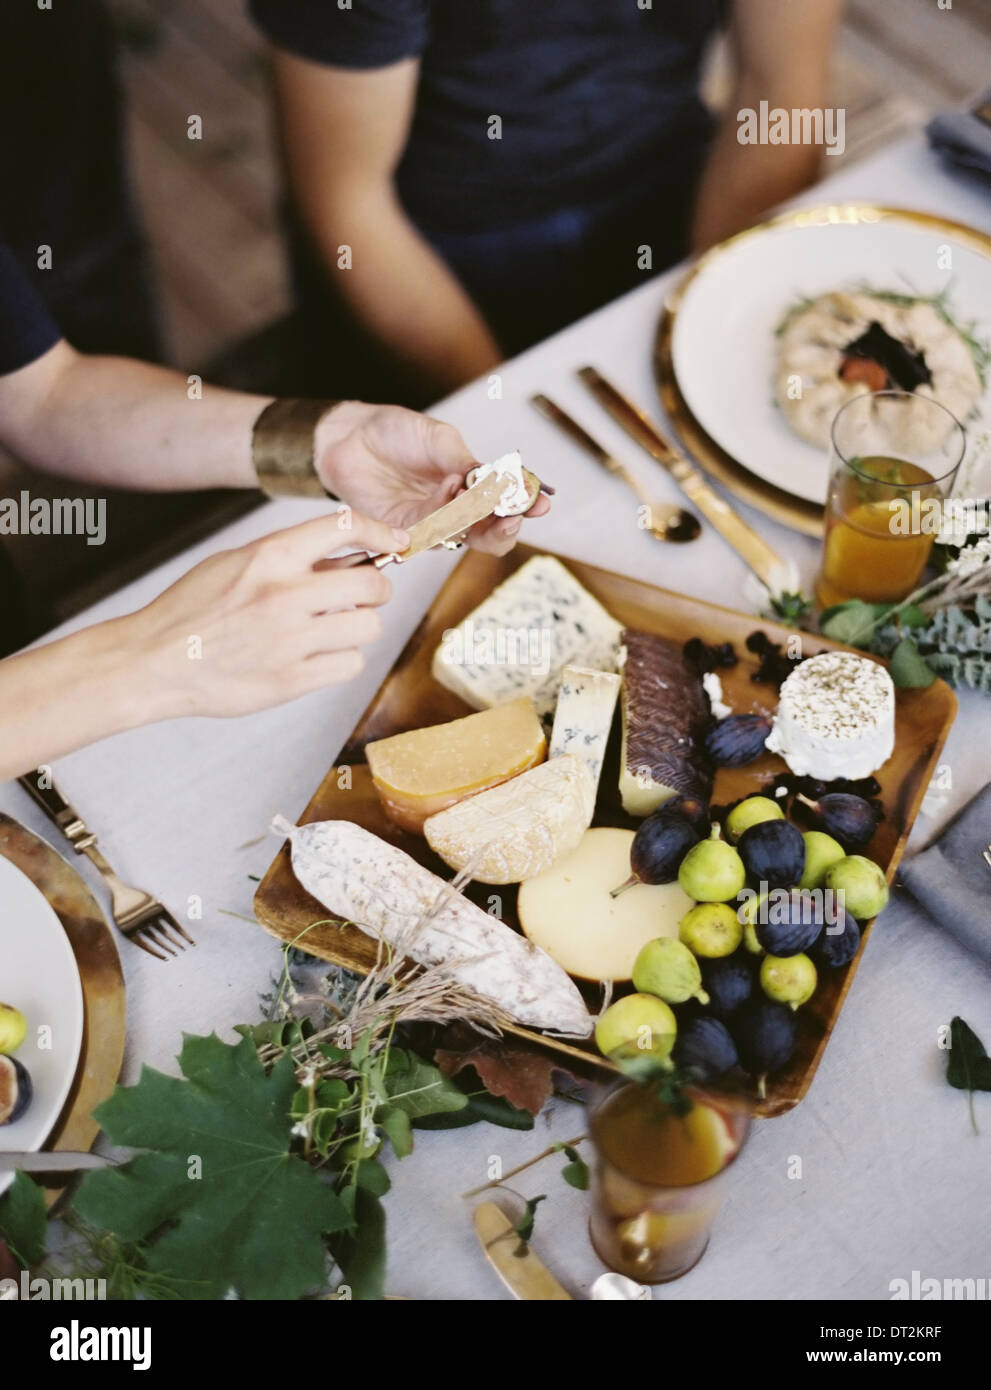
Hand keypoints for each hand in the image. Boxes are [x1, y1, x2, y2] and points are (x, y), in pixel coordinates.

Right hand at [132, 509, 405, 717]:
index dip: (382, 532)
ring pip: (368, 628)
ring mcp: (290, 640)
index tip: (396, 542)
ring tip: (332, 630)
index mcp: (268, 556)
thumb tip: (349, 559)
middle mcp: (283, 595)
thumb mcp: (235, 563)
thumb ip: (290, 558)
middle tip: (364, 597)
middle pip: (373, 586)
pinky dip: (341, 661)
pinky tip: (318, 657)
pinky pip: (350, 665)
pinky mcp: (291, 680)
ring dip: (358, 628)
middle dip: (377, 590)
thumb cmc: (192, 611)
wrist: (155, 661)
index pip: (344, 527)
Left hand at [314, 401, 549, 555]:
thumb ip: (467, 463)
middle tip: (514, 515)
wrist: (352, 437)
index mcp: (473, 486)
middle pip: (491, 536)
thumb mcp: (439, 439)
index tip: (541, 502)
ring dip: (476, 515)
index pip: (506, 504)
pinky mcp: (406, 530)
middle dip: (507, 528)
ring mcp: (432, 523)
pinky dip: (446, 509)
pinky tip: (449, 485)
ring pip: (465, 537)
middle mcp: (456, 510)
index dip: (526, 506)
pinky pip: (434, 529)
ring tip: (475, 487)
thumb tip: (498, 480)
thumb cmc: (396, 434)